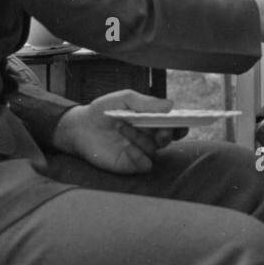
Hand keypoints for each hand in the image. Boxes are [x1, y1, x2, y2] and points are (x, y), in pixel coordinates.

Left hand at [50, 90, 187, 173]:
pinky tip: (128, 147)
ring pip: (154, 149)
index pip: (173, 124)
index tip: (182, 121)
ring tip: (123, 126)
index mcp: (151, 120)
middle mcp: (149, 137)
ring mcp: (140, 151)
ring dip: (142, 138)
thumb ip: (146, 102)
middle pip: (169, 138)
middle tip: (162, 129)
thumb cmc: (104, 110)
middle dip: (168, 133)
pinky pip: (145, 164)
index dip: (182, 124)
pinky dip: (139, 156)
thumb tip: (170, 105)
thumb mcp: (124, 99)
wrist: (81, 126)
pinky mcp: (130, 164)